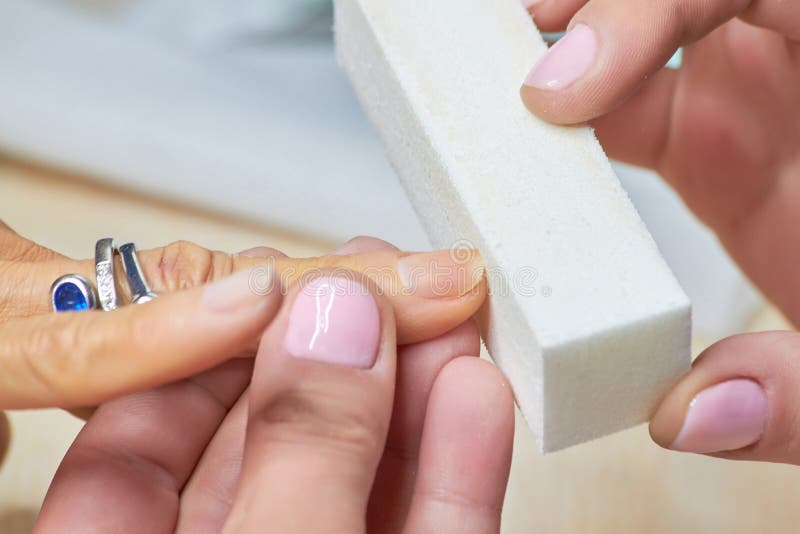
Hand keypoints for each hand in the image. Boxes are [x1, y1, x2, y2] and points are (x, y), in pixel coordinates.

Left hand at [33, 237, 514, 533]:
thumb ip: (291, 456)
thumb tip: (333, 323)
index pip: (144, 433)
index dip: (222, 341)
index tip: (294, 283)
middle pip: (270, 439)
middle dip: (342, 349)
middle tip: (394, 282)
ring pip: (357, 473)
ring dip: (413, 390)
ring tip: (455, 315)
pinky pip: (420, 525)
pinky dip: (457, 464)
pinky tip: (477, 398)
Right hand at [520, 1, 799, 460]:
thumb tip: (683, 411)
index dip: (640, 12)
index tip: (561, 94)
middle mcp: (799, 75)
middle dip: (581, 12)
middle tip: (496, 61)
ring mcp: (756, 103)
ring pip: (637, 36)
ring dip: (556, 60)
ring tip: (483, 100)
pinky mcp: (716, 148)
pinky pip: (628, 107)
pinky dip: (566, 123)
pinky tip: (520, 153)